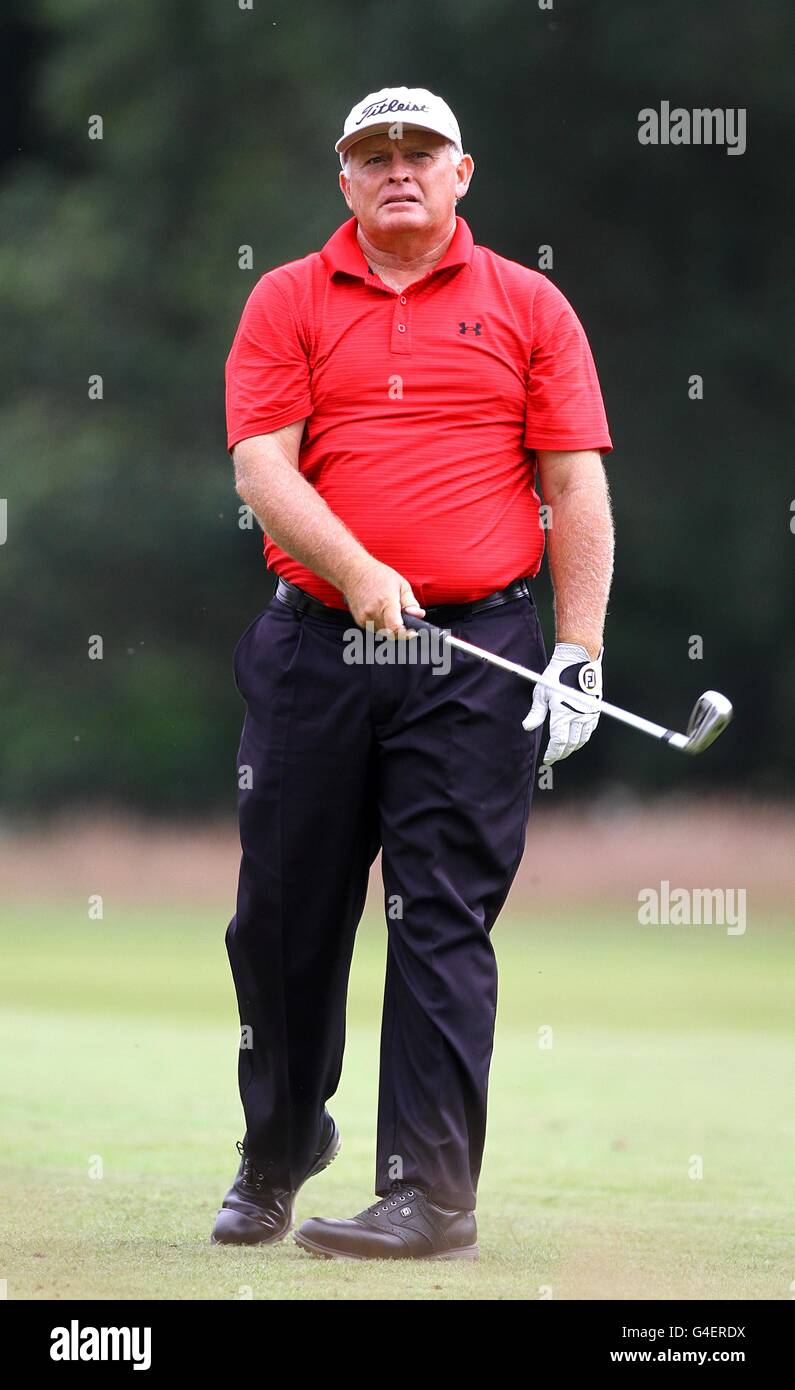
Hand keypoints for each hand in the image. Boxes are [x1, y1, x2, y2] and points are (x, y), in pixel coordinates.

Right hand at [342, 557, 424, 634]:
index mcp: (385, 603)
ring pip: (383, 633)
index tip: (413, 634)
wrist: (353, 572)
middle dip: (400, 630)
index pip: (395, 629)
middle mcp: (372, 613)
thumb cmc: (378, 575)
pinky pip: (375, 629)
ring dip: (390, 628)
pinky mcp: (360, 621)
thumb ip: (411, 602)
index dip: (406, 635)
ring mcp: (364, 618)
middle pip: (391, 634)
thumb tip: (418, 615)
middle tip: (405, 620)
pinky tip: (381, 612)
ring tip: (390, 612)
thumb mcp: (401, 584)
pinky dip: (382, 625)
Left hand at [522, 642, 603, 763]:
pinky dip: (583, 736)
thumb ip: (536, 713)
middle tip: (555, 756)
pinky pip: (590, 729)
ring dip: (573, 746)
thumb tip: (528, 727)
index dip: (553, 753)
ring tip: (565, 749)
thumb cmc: (557, 674)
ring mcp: (589, 713)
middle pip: (571, 743)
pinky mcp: (595, 708)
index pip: (558, 742)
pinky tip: (577, 736)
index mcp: (563, 714)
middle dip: (562, 752)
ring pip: (582, 738)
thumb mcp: (541, 693)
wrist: (578, 658)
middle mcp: (578, 716)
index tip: (548, 758)